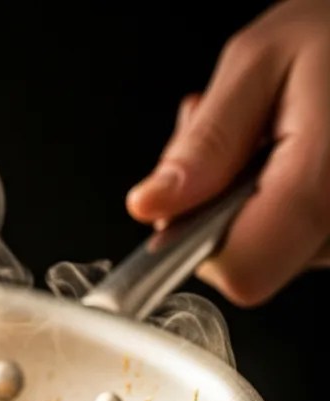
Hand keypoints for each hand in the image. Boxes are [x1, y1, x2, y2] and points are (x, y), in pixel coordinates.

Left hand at [126, 0, 329, 306]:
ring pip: (276, 247)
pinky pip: (302, 232)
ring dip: (251, 195)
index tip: (189, 197)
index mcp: (322, 185)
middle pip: (253, 260)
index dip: (197, 241)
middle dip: (221, 205)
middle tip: (239, 138)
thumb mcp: (258, 63)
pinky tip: (292, 146)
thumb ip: (205, 143)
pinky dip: (281, 193)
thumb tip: (154, 204)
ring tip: (272, 131)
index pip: (240, 272)